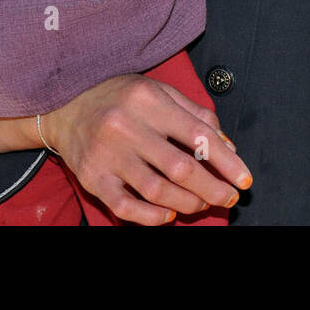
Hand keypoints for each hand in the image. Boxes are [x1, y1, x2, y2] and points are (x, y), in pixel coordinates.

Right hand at [39, 72, 251, 224]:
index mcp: (149, 101)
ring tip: (202, 204)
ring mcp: (107, 155)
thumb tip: (228, 146)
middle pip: (180, 167)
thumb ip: (195, 115)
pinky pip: (125, 207)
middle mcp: (127, 127)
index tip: (244, 179)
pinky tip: (168, 215)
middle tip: (228, 198)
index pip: (198, 134)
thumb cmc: (121, 98)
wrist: (65, 106)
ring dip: (186, 203)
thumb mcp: (160, 91)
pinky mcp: (91, 177)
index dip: (226, 161)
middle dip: (212, 188)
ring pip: (156, 190)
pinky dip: (151, 217)